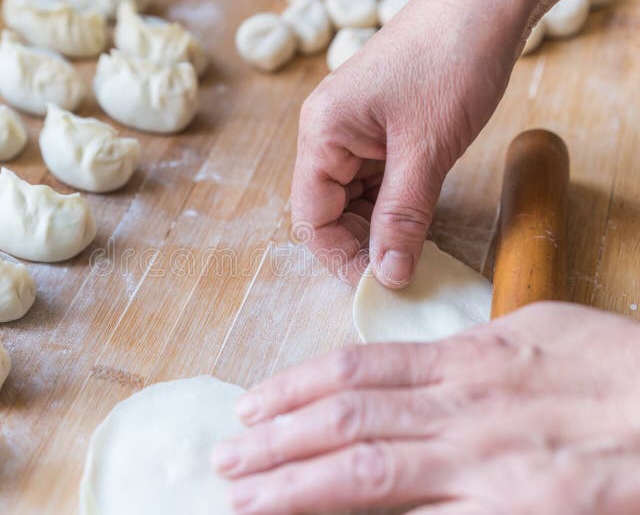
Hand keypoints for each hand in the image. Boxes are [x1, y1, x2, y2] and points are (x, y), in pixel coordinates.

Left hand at [212, 303, 639, 513]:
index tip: (253, 402)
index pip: (356, 369)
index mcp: (467, 359)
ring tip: (245, 496)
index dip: (295, 386)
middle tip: (227, 458)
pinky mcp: (506, 511)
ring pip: (365, 469)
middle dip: (277, 440)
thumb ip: (478, 347)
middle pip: (344, 419)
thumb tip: (431, 356)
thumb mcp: (545, 331)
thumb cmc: (622, 369)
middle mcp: (460, 408)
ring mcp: (481, 464)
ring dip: (296, 483)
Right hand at [292, 0, 549, 286]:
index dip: (341, 257)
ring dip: (379, 227)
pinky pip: (375, 182)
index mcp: (321, 134)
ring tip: (415, 249)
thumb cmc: (451, 59)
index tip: (380, 286)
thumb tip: (388, 275)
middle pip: (327, 211)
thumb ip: (402, 216)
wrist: (485, 1)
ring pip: (353, 200)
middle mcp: (327, 134)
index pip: (311, 217)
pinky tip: (418, 219)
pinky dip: (394, 206)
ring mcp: (352, 131)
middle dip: (360, 245)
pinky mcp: (378, 130)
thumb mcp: (427, 149)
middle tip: (401, 272)